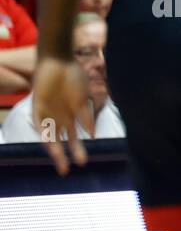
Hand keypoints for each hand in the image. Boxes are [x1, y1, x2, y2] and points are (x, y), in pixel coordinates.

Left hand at [31, 58, 88, 175]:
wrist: (59, 59)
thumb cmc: (73, 76)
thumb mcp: (83, 99)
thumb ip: (87, 116)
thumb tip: (92, 135)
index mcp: (70, 116)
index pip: (72, 138)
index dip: (77, 150)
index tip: (83, 163)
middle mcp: (58, 117)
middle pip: (61, 140)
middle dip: (64, 155)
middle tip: (67, 171)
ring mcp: (48, 112)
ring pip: (51, 135)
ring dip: (55, 149)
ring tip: (61, 162)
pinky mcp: (38, 105)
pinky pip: (40, 122)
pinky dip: (46, 131)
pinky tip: (53, 141)